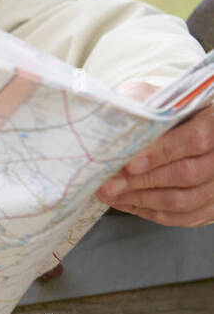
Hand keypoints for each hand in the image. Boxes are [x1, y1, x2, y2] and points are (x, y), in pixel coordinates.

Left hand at [96, 80, 213, 225]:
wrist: (187, 126)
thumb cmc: (171, 110)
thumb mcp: (158, 97)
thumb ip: (142, 103)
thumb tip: (112, 122)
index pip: (194, 139)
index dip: (161, 153)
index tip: (130, 164)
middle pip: (187, 174)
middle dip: (143, 182)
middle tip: (109, 184)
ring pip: (186, 201)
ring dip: (144, 201)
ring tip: (112, 195)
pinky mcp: (213, 204)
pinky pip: (185, 217)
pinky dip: (153, 213)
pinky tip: (129, 204)